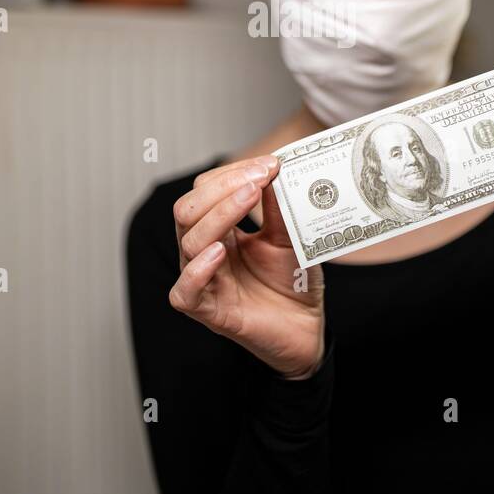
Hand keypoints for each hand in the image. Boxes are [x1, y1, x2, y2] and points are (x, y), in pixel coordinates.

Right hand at [170, 156, 325, 379]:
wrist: (307, 329)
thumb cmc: (293, 283)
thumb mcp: (290, 237)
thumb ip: (279, 208)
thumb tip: (274, 170)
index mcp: (221, 229)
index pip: (208, 190)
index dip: (233, 173)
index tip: (270, 165)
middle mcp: (206, 251)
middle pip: (188, 210)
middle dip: (221, 188)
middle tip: (258, 179)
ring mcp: (204, 280)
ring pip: (188, 241)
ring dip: (218, 215)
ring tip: (248, 198)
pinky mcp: (208, 311)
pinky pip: (185, 291)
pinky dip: (197, 270)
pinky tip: (218, 252)